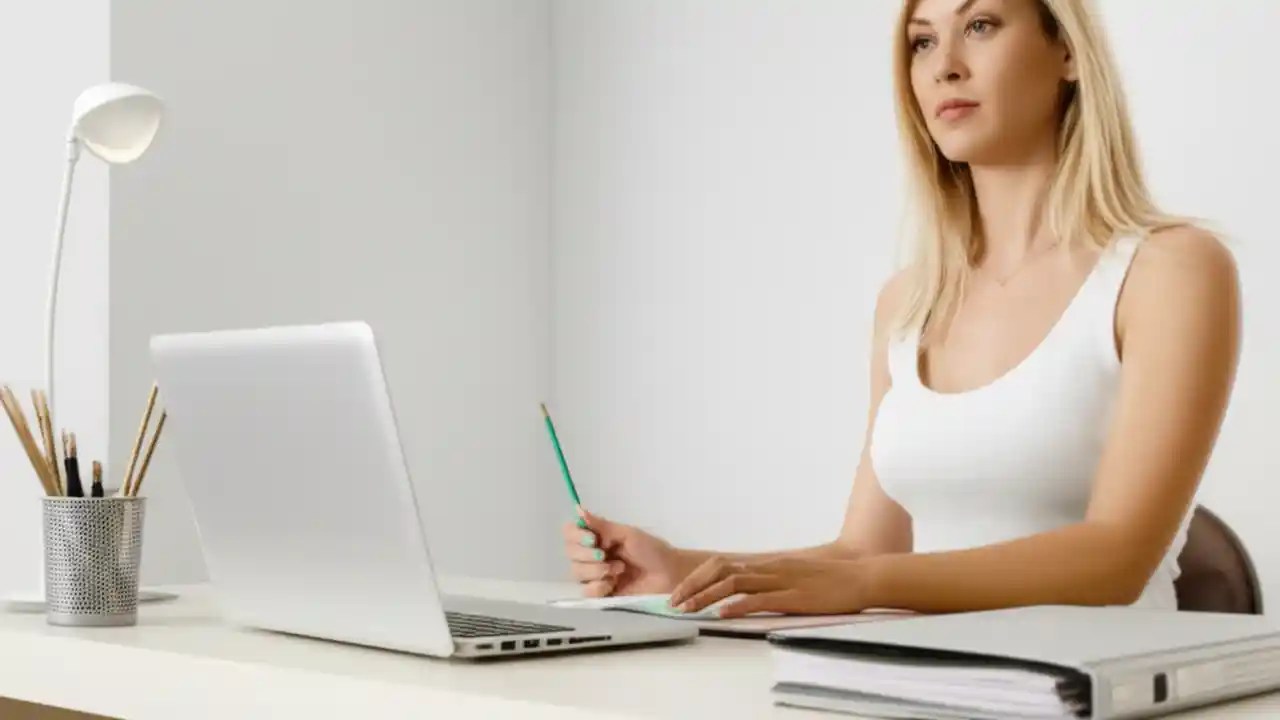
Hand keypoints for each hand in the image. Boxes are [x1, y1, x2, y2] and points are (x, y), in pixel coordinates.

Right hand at [561, 509, 689, 597]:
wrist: (670, 574)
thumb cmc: (652, 550)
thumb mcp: (627, 534)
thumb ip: (601, 525)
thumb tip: (577, 509)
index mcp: (598, 538)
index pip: (570, 533)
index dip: (575, 535)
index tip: (591, 538)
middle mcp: (592, 555)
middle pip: (570, 553)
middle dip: (586, 555)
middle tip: (605, 555)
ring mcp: (596, 575)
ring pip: (576, 572)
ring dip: (596, 570)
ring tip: (619, 569)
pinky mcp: (601, 594)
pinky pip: (586, 591)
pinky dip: (598, 586)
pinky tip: (613, 584)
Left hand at [667, 556, 872, 618]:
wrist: (862, 577)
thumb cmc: (832, 581)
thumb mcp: (795, 576)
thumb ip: (772, 581)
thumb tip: (748, 592)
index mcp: (768, 563)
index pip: (723, 564)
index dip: (698, 577)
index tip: (681, 593)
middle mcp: (769, 567)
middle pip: (720, 569)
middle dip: (693, 586)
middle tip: (674, 603)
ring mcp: (780, 580)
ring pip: (733, 583)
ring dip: (707, 597)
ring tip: (688, 610)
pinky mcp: (793, 597)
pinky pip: (759, 600)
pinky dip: (736, 606)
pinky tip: (722, 615)